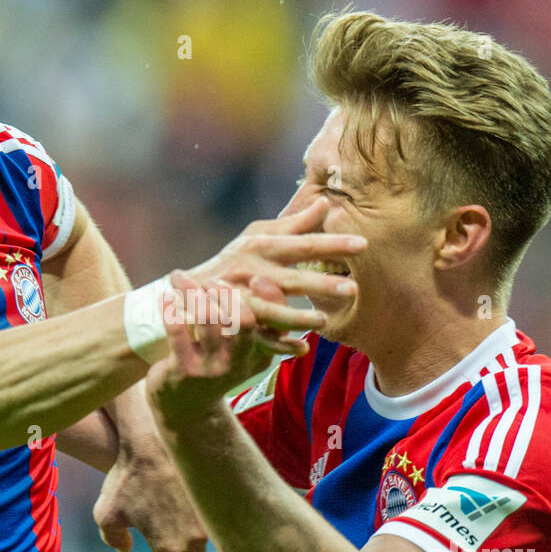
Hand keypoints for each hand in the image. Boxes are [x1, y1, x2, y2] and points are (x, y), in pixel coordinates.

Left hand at [92, 420, 215, 551]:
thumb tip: (126, 549)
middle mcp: (193, 540)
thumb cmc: (128, 478)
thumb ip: (112, 538)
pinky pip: (215, 524)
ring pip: (208, 547)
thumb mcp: (105, 513)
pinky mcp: (216, 501)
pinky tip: (214, 531)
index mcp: (168, 548)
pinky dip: (214, 530)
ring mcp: (208, 520)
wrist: (157, 442)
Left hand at [146, 271, 286, 428]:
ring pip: (208, 320)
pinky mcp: (182, 371)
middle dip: (226, 293)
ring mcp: (210, 368)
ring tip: (181, 278)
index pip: (277, 324)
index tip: (255, 278)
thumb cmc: (214, 370)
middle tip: (210, 280)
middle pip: (243, 321)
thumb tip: (263, 279)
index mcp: (258, 355)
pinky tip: (164, 297)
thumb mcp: (242, 355)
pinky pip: (177, 331)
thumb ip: (253, 325)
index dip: (271, 297)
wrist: (185, 411)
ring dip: (193, 293)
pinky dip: (170, 309)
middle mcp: (237, 363)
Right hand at [188, 198, 362, 337]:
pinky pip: (260, 336)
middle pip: (291, 279)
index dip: (332, 244)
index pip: (302, 244)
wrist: (189, 292)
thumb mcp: (258, 237)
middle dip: (321, 284)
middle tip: (352, 288)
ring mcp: (241, 300)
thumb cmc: (233, 261)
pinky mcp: (234, 323)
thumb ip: (294, 224)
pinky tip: (301, 348)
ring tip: (322, 321)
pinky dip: (279, 344)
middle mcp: (251, 271)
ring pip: (272, 310)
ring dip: (297, 317)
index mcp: (260, 246)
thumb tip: (325, 202)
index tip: (362, 244)